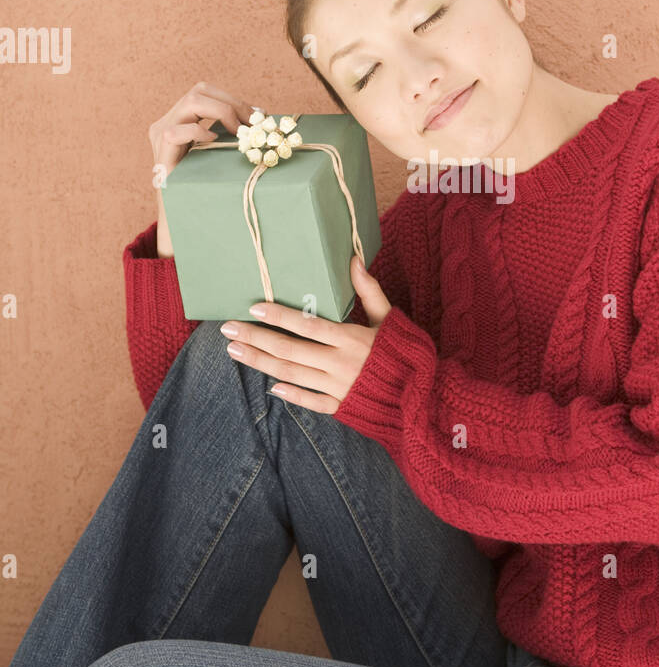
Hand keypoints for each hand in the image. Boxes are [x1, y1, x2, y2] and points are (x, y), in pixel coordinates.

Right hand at [150, 82, 255, 258]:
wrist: (181, 218)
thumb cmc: (204, 185)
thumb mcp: (218, 153)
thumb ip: (230, 133)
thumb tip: (261, 116)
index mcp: (180, 118)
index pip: (206, 91)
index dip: (234, 99)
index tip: (257, 117)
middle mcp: (167, 121)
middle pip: (199, 91)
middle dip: (232, 103)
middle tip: (252, 124)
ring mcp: (161, 136)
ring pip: (190, 102)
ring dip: (222, 113)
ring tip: (237, 132)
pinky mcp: (161, 155)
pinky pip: (175, 132)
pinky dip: (197, 132)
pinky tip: (212, 142)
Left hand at [219, 255, 392, 413]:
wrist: (422, 395)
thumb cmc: (405, 351)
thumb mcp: (389, 318)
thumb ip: (369, 291)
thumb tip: (354, 260)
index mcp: (350, 338)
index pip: (306, 325)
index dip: (278, 316)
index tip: (253, 308)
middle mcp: (339, 363)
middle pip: (289, 350)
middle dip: (255, 339)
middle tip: (227, 330)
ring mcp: (338, 387)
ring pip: (290, 373)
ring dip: (260, 362)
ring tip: (234, 352)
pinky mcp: (341, 406)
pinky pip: (311, 401)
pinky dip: (291, 394)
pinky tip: (271, 387)